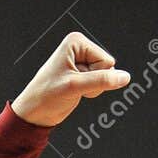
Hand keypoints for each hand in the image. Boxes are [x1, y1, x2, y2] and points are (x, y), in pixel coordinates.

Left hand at [11, 32, 130, 127]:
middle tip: (71, 87)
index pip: (105, 60)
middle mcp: (80, 49)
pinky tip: (74, 92)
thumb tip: (125, 77)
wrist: (32, 114)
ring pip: (106, 75)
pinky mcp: (83, 75)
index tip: (71, 80)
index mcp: (76, 43)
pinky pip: (101, 82)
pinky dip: (91, 91)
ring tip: (71, 89)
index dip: (91, 75)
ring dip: (91, 87)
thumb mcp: (74, 87)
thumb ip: (101, 80)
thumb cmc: (44, 97)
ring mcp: (82, 62)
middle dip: (92, 81)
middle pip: (107, 66)